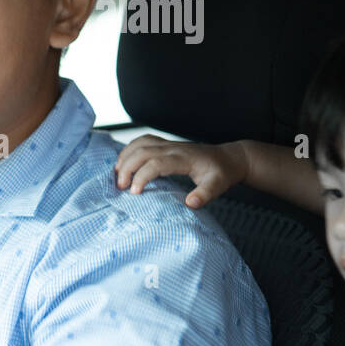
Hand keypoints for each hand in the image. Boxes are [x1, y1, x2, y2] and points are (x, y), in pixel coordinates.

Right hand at [115, 135, 248, 207]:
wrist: (228, 157)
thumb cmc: (221, 173)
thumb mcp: (218, 185)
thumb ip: (205, 194)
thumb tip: (190, 204)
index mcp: (184, 158)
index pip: (156, 163)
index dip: (142, 176)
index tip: (134, 192)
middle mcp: (173, 148)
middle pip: (142, 151)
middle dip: (126, 168)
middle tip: (120, 187)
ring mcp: (168, 144)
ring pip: (139, 144)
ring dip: (124, 157)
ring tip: (116, 175)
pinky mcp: (165, 144)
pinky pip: (141, 141)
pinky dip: (129, 150)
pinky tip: (124, 162)